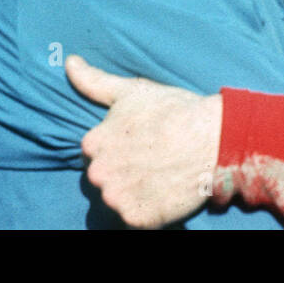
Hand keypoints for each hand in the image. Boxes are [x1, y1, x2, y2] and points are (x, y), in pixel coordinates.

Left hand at [66, 54, 222, 227]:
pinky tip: (164, 192)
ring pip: (117, 200)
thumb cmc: (175, 110)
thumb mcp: (132, 90)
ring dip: (133, 193)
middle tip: (152, 159)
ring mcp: (118, 199)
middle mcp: (99, 174)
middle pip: (104, 179)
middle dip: (122, 172)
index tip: (139, 142)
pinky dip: (148, 211)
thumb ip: (94, 81)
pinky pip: (135, 220)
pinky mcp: (138, 219)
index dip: (118, 148)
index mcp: (93, 144)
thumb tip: (69, 62)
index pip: (95, 154)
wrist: (215, 137)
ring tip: (159, 175)